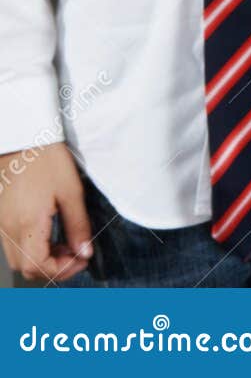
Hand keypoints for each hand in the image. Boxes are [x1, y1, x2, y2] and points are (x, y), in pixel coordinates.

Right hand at [0, 142, 93, 282]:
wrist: (22, 137)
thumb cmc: (47, 159)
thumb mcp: (71, 191)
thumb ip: (78, 225)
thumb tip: (85, 252)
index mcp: (27, 225)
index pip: (38, 267)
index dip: (63, 270)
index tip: (83, 259)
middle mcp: (9, 229)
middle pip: (26, 268)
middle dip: (53, 268)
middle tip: (77, 253)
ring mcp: (1, 224)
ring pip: (18, 259)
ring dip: (43, 259)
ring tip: (67, 243)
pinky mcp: (1, 217)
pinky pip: (14, 245)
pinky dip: (32, 248)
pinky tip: (50, 235)